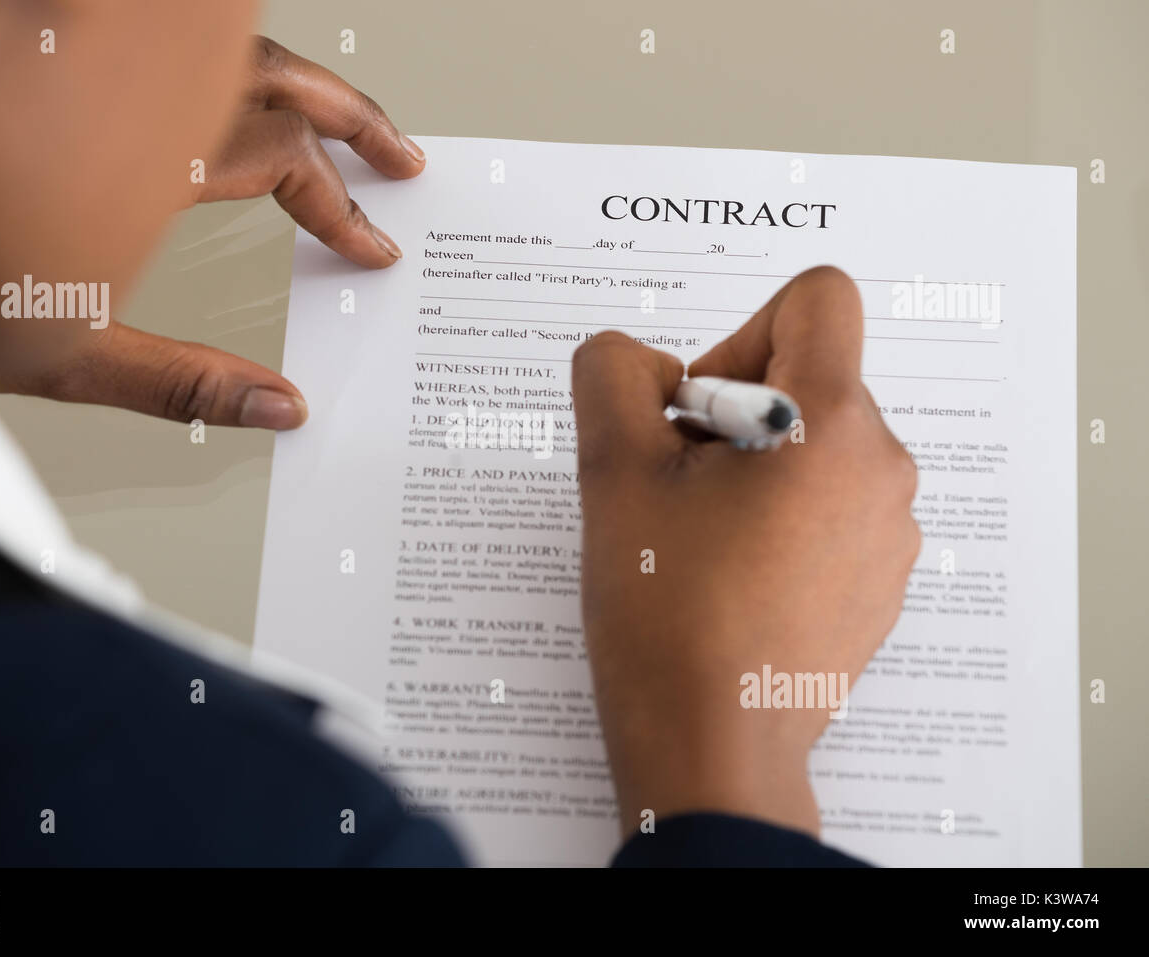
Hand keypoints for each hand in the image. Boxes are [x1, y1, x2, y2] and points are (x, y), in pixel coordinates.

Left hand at [0, 36, 423, 430]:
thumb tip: (281, 407)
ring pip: (223, 46)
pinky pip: (159, 47)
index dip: (340, 203)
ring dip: (295, 82)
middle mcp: (119, 87)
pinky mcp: (48, 45)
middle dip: (350, 121)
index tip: (374, 242)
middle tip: (398, 158)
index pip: (282, 159)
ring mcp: (87, 55)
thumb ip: (185, 380)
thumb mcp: (62, 353)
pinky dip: (222, 72)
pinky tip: (230, 98)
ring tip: (342, 117)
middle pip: (272, 81)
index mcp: (143, 159)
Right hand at [572, 266, 919, 837]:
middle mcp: (881, 469)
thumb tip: (637, 362)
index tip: (698, 413)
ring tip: (701, 542)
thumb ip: (611, 374)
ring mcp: (888, 531)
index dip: (739, 333)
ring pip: (815, 447)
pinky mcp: (878, 580)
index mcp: (830, 424)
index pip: (817, 298)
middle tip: (680, 490)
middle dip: (733, 416)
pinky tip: (729, 581)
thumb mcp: (613, 471)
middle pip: (807, 379)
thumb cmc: (668, 613)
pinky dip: (778, 521)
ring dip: (753, 471)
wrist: (711, 743)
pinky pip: (830, 508)